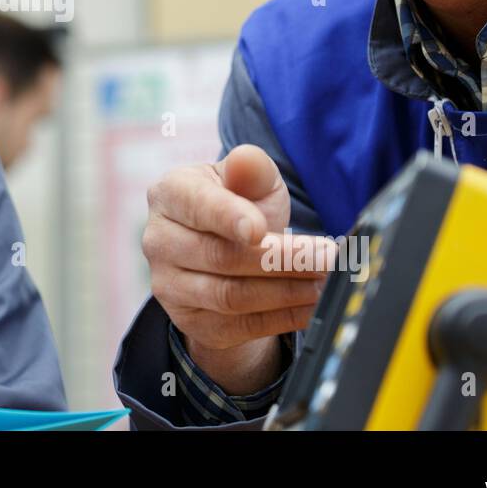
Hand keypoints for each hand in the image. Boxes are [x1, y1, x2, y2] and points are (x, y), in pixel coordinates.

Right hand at [142, 144, 336, 391]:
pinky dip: (280, 319)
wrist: (224, 248)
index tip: (261, 228)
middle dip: (282, 259)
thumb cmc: (238, 204)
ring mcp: (169, 286)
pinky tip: (310, 306)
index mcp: (170, 195)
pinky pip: (238, 327)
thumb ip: (250, 169)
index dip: (229, 218)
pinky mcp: (190, 321)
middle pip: (222, 257)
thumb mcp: (250, 180)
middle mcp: (159, 241)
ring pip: (231, 297)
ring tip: (323, 281)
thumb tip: (245, 160)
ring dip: (285, 292)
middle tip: (327, 257)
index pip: (199, 207)